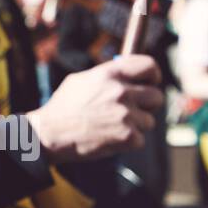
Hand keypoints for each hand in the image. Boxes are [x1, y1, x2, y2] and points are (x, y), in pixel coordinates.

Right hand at [25, 55, 163, 162]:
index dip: (153, 75)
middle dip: (147, 105)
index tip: (150, 82)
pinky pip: (140, 139)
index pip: (148, 66)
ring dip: (135, 126)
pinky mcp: (128, 136)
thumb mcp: (81, 81)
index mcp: (110, 74)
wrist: (50, 133)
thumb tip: (127, 74)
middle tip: (135, 110)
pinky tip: (109, 138)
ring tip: (112, 127)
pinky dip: (128, 142)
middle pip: (156, 96)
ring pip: (148, 120)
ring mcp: (126, 114)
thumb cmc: (63, 107)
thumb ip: (106, 76)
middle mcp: (121, 91)